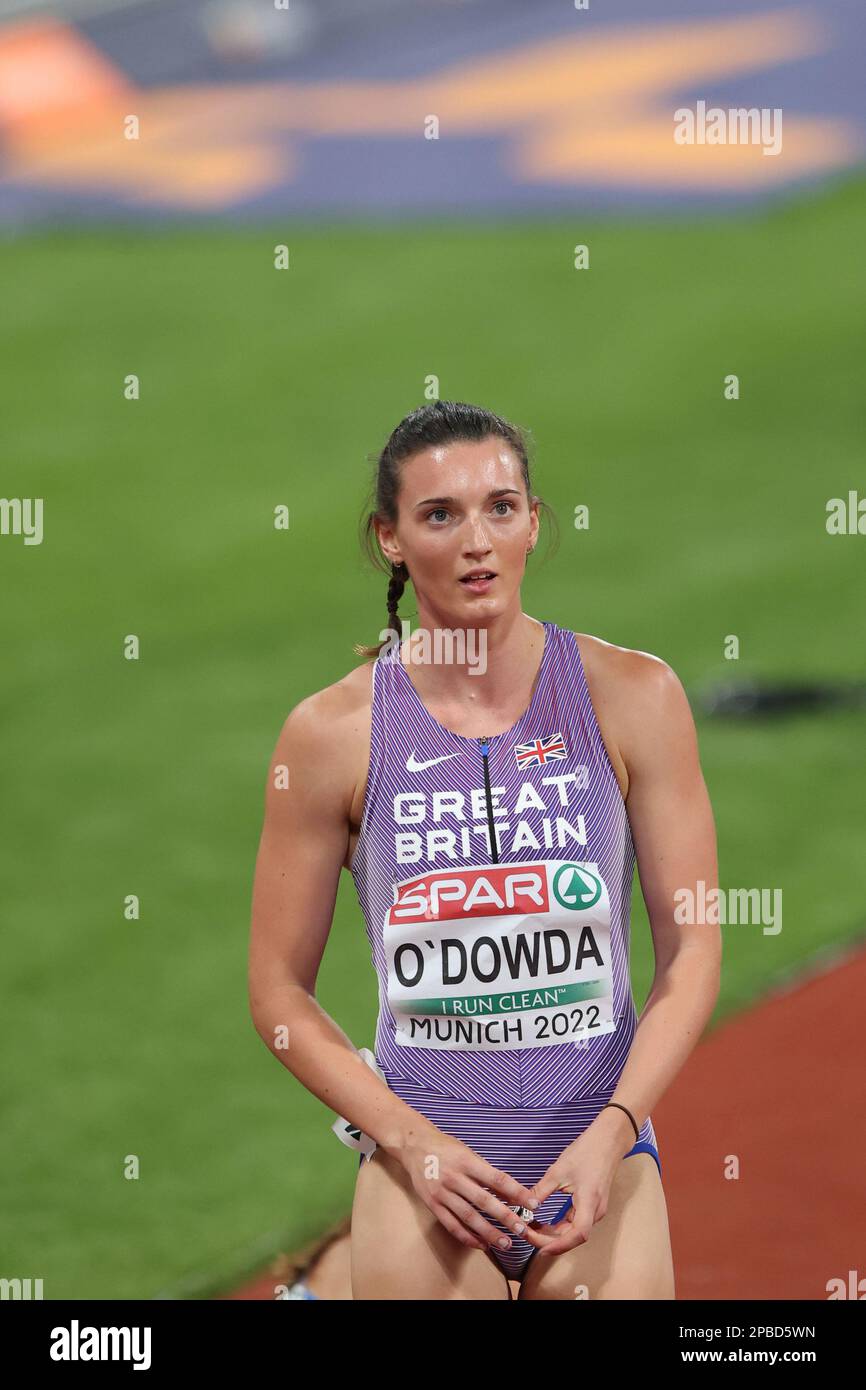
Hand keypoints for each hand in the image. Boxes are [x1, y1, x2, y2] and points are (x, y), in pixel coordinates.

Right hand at [397, 1126, 540, 1253]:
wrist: (414, 1145)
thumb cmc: (446, 1147)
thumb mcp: (468, 1153)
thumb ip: (488, 1173)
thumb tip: (512, 1194)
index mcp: (467, 1161)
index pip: (497, 1179)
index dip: (517, 1192)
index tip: (534, 1204)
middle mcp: (454, 1178)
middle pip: (484, 1201)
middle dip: (506, 1217)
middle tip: (523, 1230)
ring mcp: (442, 1193)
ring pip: (469, 1217)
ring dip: (489, 1232)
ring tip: (506, 1243)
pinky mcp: (432, 1204)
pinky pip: (452, 1225)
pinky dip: (468, 1237)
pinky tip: (482, 1245)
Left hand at [519, 1111, 630, 1257]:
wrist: (608, 1141)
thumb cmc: (586, 1152)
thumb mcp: (558, 1169)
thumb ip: (541, 1190)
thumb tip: (525, 1206)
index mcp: (589, 1202)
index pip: (577, 1235)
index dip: (559, 1245)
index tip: (539, 1249)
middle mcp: (596, 1211)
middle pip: (574, 1237)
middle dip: (550, 1240)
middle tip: (527, 1235)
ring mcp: (596, 1209)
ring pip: (574, 1231)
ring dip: (554, 1235)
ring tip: (532, 1230)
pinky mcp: (593, 1205)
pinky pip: (576, 1223)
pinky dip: (561, 1227)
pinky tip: (545, 1224)